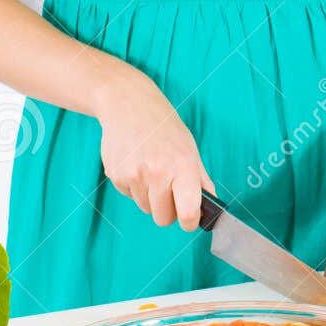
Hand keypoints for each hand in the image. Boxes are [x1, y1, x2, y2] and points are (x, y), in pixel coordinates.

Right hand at [97, 68, 215, 231]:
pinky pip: (129, 196)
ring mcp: (134, 174)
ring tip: (151, 168)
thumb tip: (210, 207)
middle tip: (169, 190)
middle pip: (163, 218)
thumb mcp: (189, 147)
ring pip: (145, 208)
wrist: (128, 103)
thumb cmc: (163, 126)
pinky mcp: (115, 175)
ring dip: (150, 196)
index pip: (187, 211)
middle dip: (168, 210)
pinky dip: (134, 186)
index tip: (189, 221)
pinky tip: (136, 163)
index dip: (189, 222)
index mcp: (182, 164)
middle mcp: (158, 171)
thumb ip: (200, 179)